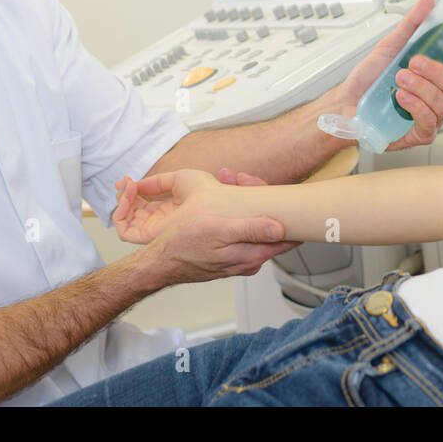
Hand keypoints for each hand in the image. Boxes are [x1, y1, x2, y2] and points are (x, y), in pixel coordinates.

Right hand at [111, 169, 297, 286]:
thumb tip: (281, 230)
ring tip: (228, 182)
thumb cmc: (183, 247)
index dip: (276, 205)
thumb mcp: (217, 231)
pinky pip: (240, 230)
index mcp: (253, 254)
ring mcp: (239, 256)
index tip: (261, 188)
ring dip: (243, 201)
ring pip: (253, 224)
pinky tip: (222, 200)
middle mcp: (250, 258)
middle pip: (268, 222)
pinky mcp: (228, 253)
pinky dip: (233, 213)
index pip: (283, 231)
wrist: (159, 263)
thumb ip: (251, 231)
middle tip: (237, 178)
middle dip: (255, 195)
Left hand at [332, 0, 442, 150]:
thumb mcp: (390, 44)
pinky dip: (416, 106)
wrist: (347, 101)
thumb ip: (413, 22)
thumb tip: (429, 0)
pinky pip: (430, 122)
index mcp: (438, 71)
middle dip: (436, 72)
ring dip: (421, 87)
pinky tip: (401, 98)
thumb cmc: (370, 78)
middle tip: (412, 63)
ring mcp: (432, 114)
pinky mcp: (421, 132)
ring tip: (399, 80)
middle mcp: (438, 93)